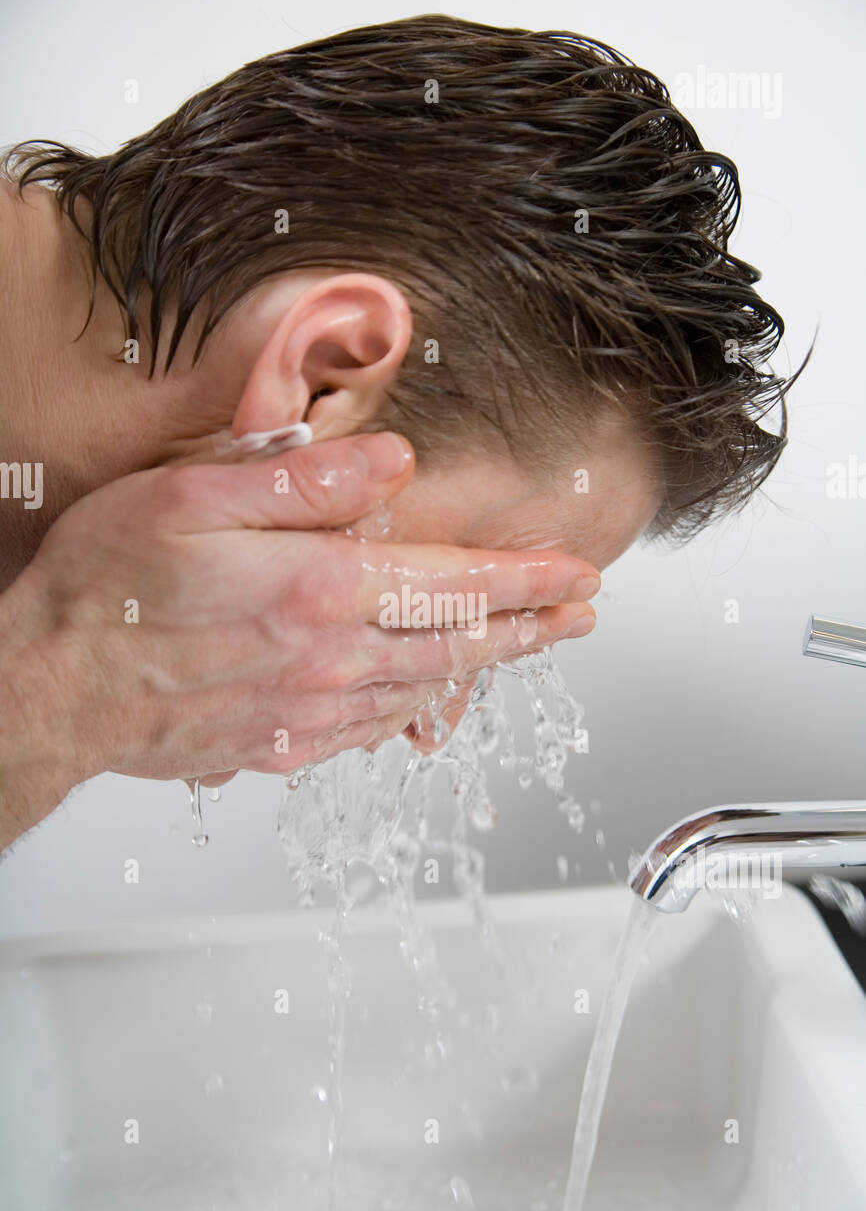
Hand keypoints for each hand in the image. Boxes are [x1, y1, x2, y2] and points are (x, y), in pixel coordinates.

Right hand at [0, 432, 597, 847]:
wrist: (52, 688)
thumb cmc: (109, 587)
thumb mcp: (192, 496)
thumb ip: (303, 480)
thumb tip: (395, 465)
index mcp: (320, 590)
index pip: (455, 584)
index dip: (526, 578)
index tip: (577, 572)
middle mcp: (330, 661)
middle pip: (459, 645)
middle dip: (532, 627)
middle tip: (582, 615)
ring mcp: (310, 712)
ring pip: (425, 691)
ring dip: (488, 667)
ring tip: (529, 647)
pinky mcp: (282, 745)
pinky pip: (374, 728)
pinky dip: (419, 707)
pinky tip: (431, 698)